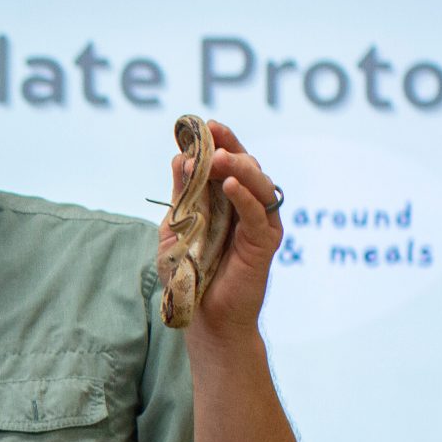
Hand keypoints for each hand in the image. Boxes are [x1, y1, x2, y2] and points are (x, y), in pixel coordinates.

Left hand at [159, 119, 282, 346]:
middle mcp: (246, 207)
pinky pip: (259, 214)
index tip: (203, 125)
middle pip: (247, 167)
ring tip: (218, 159)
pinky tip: (229, 185)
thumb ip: (180, 195)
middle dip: (229, 148)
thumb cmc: (189, 273)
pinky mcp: (265, 243)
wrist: (203, 316)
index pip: (228, 163)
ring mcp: (258, 224)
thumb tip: (179, 157)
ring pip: (259, 185)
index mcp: (225, 200)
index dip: (219, 142)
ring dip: (239, 167)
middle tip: (211, 138)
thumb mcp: (176, 227)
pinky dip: (246, 197)